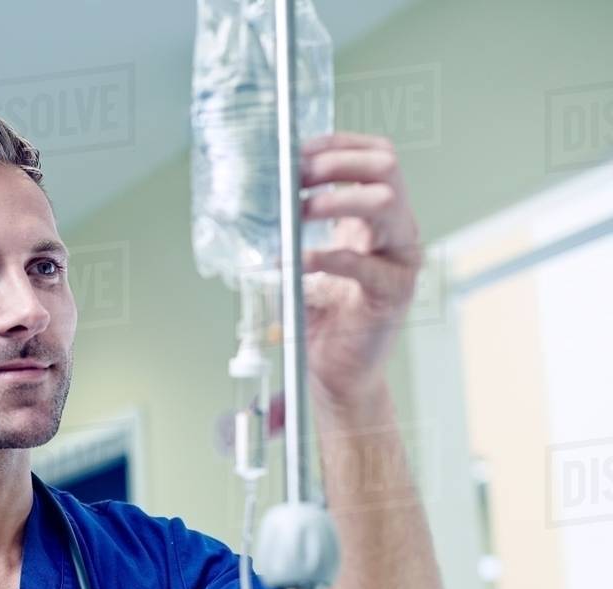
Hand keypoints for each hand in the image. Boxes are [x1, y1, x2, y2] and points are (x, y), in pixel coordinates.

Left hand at [299, 132, 423, 407]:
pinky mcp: (393, 293)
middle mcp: (395, 230)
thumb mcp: (304, 259)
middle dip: (336, 163)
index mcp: (377, 217)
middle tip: (296, 176)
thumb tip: (259, 193)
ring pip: (384, 203)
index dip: (339, 144)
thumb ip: (294, 227)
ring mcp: (400, 259)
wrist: (336, 372)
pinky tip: (295, 262)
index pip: (376, 156)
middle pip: (386, 167)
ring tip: (298, 210)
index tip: (297, 149)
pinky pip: (364, 263)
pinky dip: (324, 257)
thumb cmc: (320, 316)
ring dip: (335, 199)